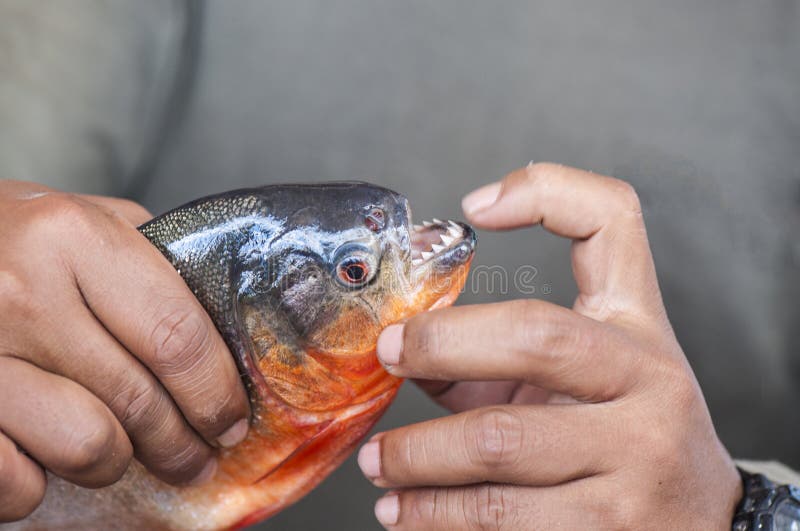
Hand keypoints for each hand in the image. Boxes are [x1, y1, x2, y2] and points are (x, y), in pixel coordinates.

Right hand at [0, 181, 249, 521]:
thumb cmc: (14, 235)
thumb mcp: (87, 219)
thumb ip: (152, 264)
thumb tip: (224, 336)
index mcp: (73, 237)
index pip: (177, 336)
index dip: (217, 392)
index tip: (232, 419)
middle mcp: (22, 292)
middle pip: (141, 400)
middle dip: (184, 444)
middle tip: (197, 456)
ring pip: (88, 447)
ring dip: (115, 461)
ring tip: (122, 449)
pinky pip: (19, 482)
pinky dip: (41, 482)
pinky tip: (46, 454)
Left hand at [358, 164, 741, 528]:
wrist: (702, 520)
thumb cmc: (630, 429)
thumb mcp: (588, 374)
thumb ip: (499, 352)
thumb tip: (405, 349)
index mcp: (637, 330)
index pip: (612, 224)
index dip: (544, 196)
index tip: (472, 211)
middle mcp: (648, 385)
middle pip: (533, 337)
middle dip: (441, 344)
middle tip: (386, 355)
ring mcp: (636, 461)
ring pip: (499, 445)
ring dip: (417, 454)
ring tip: (377, 464)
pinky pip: (502, 520)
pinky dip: (436, 516)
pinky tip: (406, 512)